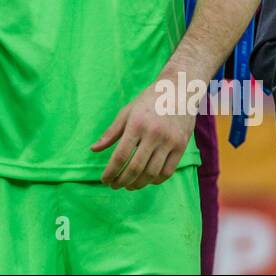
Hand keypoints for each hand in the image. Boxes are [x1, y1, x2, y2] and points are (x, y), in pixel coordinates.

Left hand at [90, 75, 196, 189]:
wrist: (179, 89)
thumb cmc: (149, 100)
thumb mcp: (127, 112)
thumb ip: (111, 133)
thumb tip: (93, 150)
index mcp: (137, 124)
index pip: (120, 156)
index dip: (111, 171)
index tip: (104, 179)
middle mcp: (154, 134)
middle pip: (135, 168)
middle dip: (122, 181)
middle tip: (114, 185)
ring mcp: (169, 141)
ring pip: (151, 173)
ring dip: (138, 184)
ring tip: (128, 185)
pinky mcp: (181, 146)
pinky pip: (167, 171)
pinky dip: (155, 180)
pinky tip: (146, 180)